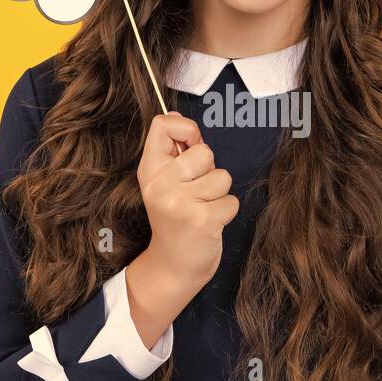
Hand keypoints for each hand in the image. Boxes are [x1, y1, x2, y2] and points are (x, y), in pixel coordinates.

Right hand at [136, 111, 239, 290]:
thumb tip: (176, 114)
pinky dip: (226, 212)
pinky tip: (210, 223)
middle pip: (204, 151)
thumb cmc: (175, 219)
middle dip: (210, 170)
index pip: (163, 125)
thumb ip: (173, 151)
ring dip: (220, 194)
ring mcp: (179, 203)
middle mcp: (160, 185)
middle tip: (197, 192)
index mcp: (150, 171)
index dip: (186, 130)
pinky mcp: (201, 220)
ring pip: (222, 177)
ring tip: (203, 208)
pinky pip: (231, 201)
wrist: (173, 266)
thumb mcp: (164, 183)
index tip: (189, 148)